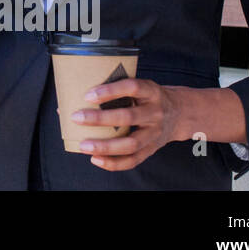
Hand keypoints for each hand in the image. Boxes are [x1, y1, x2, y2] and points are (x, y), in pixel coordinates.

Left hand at [71, 78, 185, 169]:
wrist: (179, 113)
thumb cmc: (147, 97)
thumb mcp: (139, 86)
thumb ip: (112, 90)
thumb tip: (68, 100)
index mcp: (151, 91)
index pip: (132, 87)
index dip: (110, 91)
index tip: (87, 95)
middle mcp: (155, 112)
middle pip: (128, 117)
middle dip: (100, 119)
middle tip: (77, 118)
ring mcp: (155, 133)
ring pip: (131, 143)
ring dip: (105, 146)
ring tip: (83, 145)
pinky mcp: (152, 149)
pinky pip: (134, 160)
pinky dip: (114, 163)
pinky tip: (95, 159)